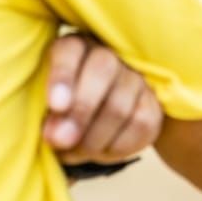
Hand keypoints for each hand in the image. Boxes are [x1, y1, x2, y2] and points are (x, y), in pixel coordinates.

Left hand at [43, 33, 162, 166]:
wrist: (96, 123)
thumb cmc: (63, 113)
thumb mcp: (47, 112)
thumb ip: (50, 120)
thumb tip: (58, 137)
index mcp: (74, 49)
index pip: (70, 51)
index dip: (62, 76)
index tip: (55, 105)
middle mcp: (108, 53)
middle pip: (102, 70)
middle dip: (81, 109)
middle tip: (62, 140)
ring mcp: (136, 76)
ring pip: (120, 105)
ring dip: (94, 137)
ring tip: (75, 151)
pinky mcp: (153, 103)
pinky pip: (140, 125)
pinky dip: (116, 147)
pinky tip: (100, 151)